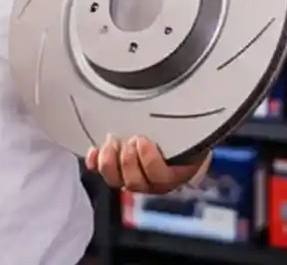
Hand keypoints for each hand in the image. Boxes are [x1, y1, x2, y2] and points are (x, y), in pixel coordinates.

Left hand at [86, 135, 209, 194]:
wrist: (172, 134)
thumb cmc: (182, 133)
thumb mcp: (188, 131)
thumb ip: (186, 127)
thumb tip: (192, 104)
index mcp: (173, 175)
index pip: (159, 177)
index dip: (149, 161)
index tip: (143, 139)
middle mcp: (150, 182)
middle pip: (135, 183)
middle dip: (129, 161)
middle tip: (130, 140)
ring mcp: (130, 177)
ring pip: (115, 180)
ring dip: (110, 161)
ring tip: (112, 141)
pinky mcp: (113, 170)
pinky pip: (99, 172)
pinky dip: (94, 162)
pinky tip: (93, 151)